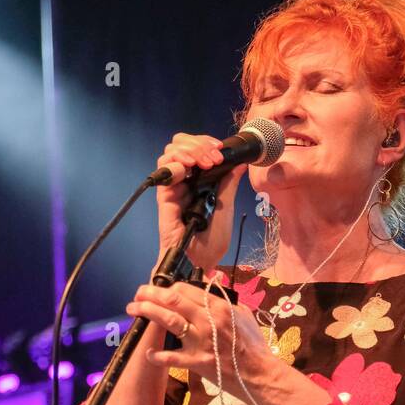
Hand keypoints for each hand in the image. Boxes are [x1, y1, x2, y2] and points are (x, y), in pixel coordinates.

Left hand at [126, 281, 275, 400]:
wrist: (259, 374)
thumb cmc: (252, 345)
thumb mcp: (243, 314)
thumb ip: (224, 297)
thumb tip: (213, 278)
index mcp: (219, 306)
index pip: (185, 289)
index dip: (167, 287)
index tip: (158, 290)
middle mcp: (208, 320)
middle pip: (173, 299)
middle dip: (151, 294)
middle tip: (138, 294)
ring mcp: (201, 341)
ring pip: (169, 320)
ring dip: (148, 312)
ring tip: (133, 309)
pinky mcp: (197, 362)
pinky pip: (172, 357)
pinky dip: (158, 355)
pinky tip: (148, 352)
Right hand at [154, 132, 246, 274]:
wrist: (199, 262)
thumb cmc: (211, 242)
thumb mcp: (226, 207)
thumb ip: (228, 184)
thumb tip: (240, 163)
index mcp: (200, 182)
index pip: (196, 150)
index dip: (205, 143)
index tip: (220, 148)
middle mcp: (185, 182)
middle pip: (180, 145)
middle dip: (198, 143)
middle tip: (214, 155)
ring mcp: (174, 188)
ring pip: (170, 152)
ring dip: (189, 150)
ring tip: (204, 161)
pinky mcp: (165, 196)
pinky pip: (164, 170)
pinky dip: (176, 161)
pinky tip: (190, 166)